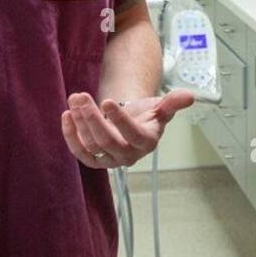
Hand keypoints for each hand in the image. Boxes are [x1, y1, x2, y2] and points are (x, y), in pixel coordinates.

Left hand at [61, 89, 194, 168]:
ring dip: (80, 121)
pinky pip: (80, 152)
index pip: (132, 134)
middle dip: (92, 118)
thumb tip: (189, 96)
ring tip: (75, 99)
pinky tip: (66, 116)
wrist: (134, 124)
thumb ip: (174, 102)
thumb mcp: (162, 107)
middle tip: (81, 96)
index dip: (119, 119)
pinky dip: (70, 136)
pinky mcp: (95, 160)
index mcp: (146, 142)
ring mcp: (110, 160)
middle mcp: (128, 155)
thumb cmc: (147, 115)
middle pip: (107, 141)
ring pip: (91, 144)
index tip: (107, 100)